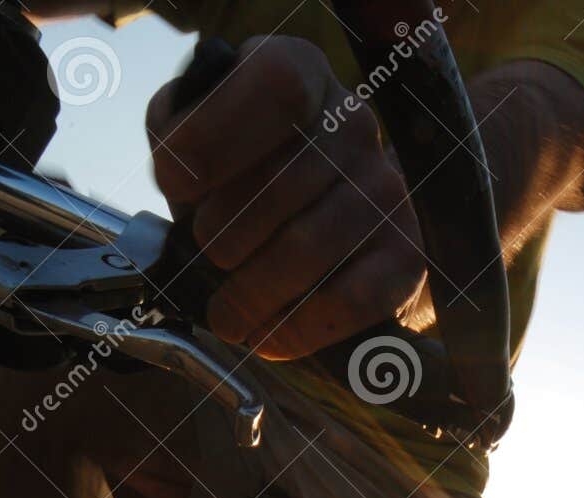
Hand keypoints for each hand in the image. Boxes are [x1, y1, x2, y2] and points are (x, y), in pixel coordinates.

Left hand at [147, 36, 425, 359]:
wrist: (338, 233)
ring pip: (308, 249)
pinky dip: (295, 329)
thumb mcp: (203, 137)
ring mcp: (385, 192)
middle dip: (225, 237)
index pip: (273, 87)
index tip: (177, 187)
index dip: (216, 139)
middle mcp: (352, 124)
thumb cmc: (252, 182)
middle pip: (282, 185)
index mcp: (299, 74)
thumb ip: (179, 134)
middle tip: (207, 262)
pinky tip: (266, 337)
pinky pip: (346, 300)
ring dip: (252, 294)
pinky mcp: (406, 256)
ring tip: (227, 315)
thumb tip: (179, 167)